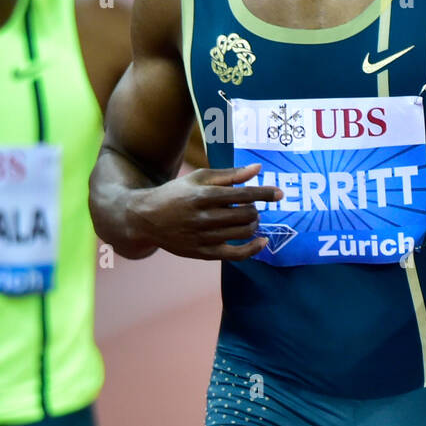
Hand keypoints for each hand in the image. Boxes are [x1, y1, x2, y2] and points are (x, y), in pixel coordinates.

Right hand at [130, 163, 282, 260]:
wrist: (145, 218)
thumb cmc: (176, 194)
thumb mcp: (199, 178)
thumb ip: (229, 175)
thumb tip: (257, 170)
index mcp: (203, 195)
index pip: (243, 194)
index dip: (264, 193)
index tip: (279, 193)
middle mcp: (203, 217)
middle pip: (246, 215)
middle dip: (255, 209)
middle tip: (251, 206)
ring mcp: (203, 237)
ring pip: (243, 233)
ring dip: (253, 224)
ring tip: (249, 218)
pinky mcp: (202, 253)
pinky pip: (235, 255)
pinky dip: (252, 249)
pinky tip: (261, 242)